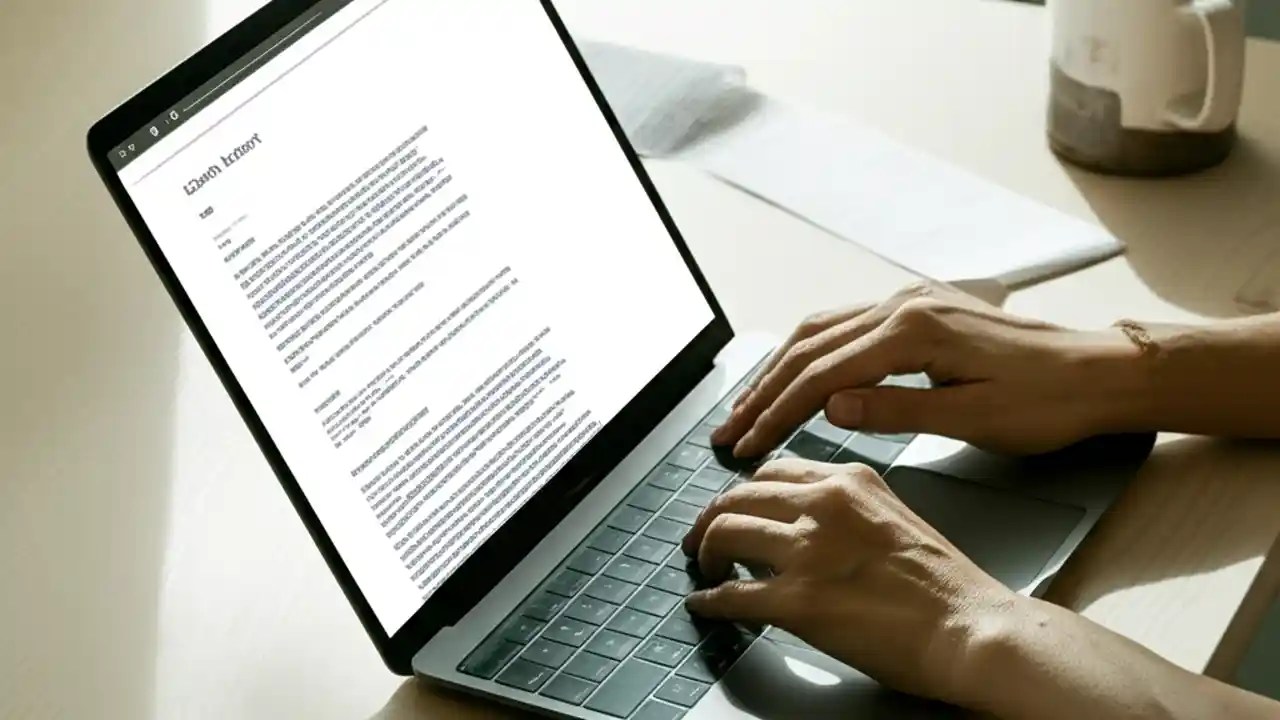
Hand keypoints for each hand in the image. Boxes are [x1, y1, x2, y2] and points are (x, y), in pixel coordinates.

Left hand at [681, 458, 1017, 705]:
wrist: (971, 629)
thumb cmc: (946, 586)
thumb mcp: (894, 517)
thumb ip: (846, 510)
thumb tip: (804, 524)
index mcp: (848, 481)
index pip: (772, 471)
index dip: (742, 492)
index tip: (733, 507)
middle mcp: (823, 504)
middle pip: (736, 496)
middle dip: (711, 519)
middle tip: (702, 539)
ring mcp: (808, 550)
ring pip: (725, 534)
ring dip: (706, 553)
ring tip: (705, 568)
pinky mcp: (798, 600)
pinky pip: (731, 595)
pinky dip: (710, 600)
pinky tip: (705, 605)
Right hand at [713, 281, 1140, 456]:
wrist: (1101, 371)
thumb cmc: (1048, 403)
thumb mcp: (973, 420)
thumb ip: (896, 412)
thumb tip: (830, 408)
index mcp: (914, 332)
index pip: (822, 373)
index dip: (777, 411)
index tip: (745, 444)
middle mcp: (904, 305)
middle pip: (809, 345)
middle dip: (764, 390)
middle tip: (729, 431)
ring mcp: (911, 302)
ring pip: (822, 329)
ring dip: (781, 368)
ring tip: (750, 406)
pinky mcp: (921, 310)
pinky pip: (847, 325)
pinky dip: (812, 352)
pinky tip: (798, 375)